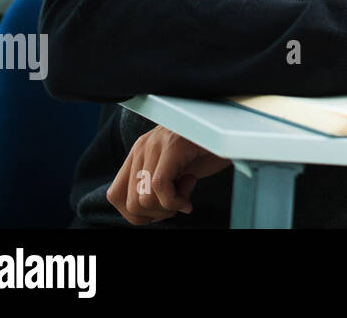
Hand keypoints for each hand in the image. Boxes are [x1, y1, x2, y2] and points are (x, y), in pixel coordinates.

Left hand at [106, 125, 230, 224]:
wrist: (231, 133)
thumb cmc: (206, 153)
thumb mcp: (174, 172)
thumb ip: (155, 185)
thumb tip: (142, 213)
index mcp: (139, 153)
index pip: (115, 195)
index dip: (135, 214)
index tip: (160, 212)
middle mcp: (143, 147)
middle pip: (130, 202)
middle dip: (155, 214)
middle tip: (177, 205)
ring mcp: (156, 145)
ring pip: (144, 199)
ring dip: (168, 208)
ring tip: (186, 195)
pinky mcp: (172, 146)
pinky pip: (160, 187)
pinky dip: (175, 202)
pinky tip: (188, 200)